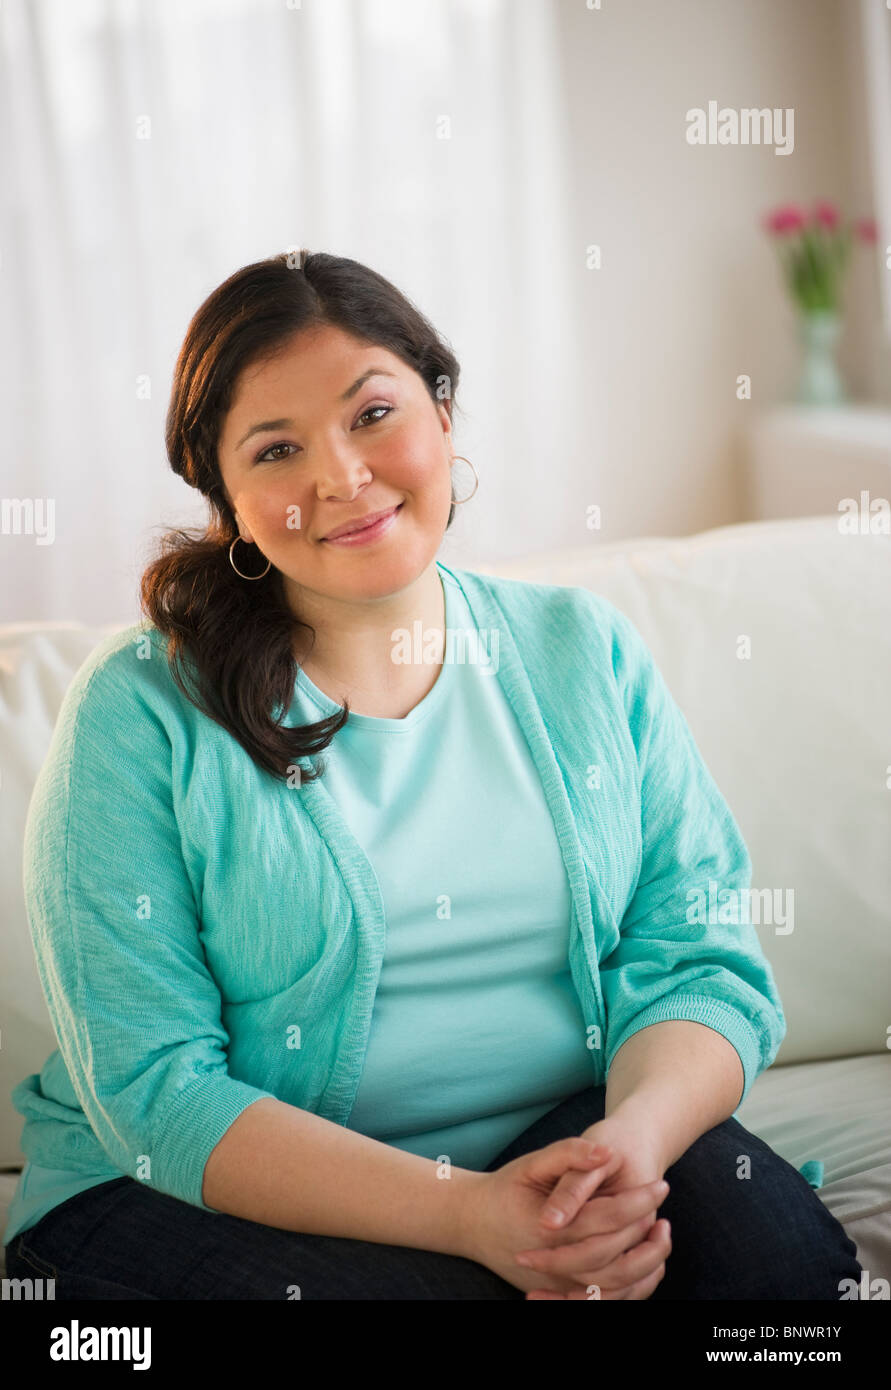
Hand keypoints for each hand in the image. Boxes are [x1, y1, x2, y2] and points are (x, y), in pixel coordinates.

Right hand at [458, 1136, 669, 1297]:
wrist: (473, 1224)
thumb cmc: (504, 1189)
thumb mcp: (531, 1163)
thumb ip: (568, 1154)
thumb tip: (605, 1152)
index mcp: (551, 1228)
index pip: (608, 1217)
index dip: (639, 1200)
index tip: (660, 1183)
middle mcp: (557, 1263)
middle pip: (618, 1259)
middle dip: (650, 1234)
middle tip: (665, 1208)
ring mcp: (560, 1284)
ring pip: (617, 1288)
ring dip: (648, 1264)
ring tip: (663, 1234)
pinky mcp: (563, 1293)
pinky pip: (606, 1299)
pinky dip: (634, 1286)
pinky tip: (647, 1260)